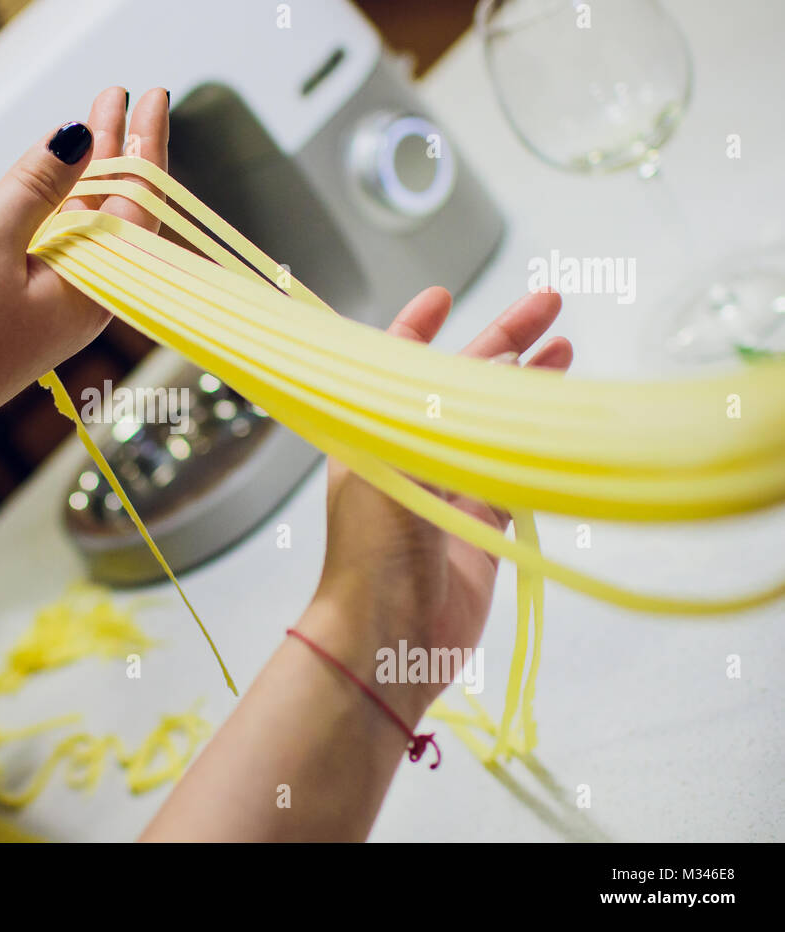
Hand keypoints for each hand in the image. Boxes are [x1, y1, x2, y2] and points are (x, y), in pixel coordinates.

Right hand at [0, 86, 170, 421]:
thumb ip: (35, 186)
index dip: (145, 146)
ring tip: (99, 119)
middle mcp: (85, 298)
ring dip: (92, 172)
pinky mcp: (26, 307)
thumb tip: (78, 137)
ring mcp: (55, 303)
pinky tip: (63, 176)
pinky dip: (64, 203)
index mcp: (91, 287)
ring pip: (87, 225)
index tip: (152, 99)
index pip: (137, 204)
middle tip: (124, 96)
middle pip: (117, 211)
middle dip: (121, 149)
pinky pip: (60, 244)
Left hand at [301, 287, 573, 720]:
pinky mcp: (480, 532)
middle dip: (503, 342)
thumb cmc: (371, 551)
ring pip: (495, 426)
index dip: (417, 328)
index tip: (441, 296)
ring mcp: (447, 492)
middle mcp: (409, 456)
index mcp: (372, 435)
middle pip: (461, 386)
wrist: (383, 640)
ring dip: (529, 389)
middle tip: (548, 303)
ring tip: (565, 349)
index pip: (395, 366)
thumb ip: (441, 417)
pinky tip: (566, 421)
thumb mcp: (396, 463)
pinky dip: (539, 448)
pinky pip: (515, 477)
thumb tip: (492, 365)